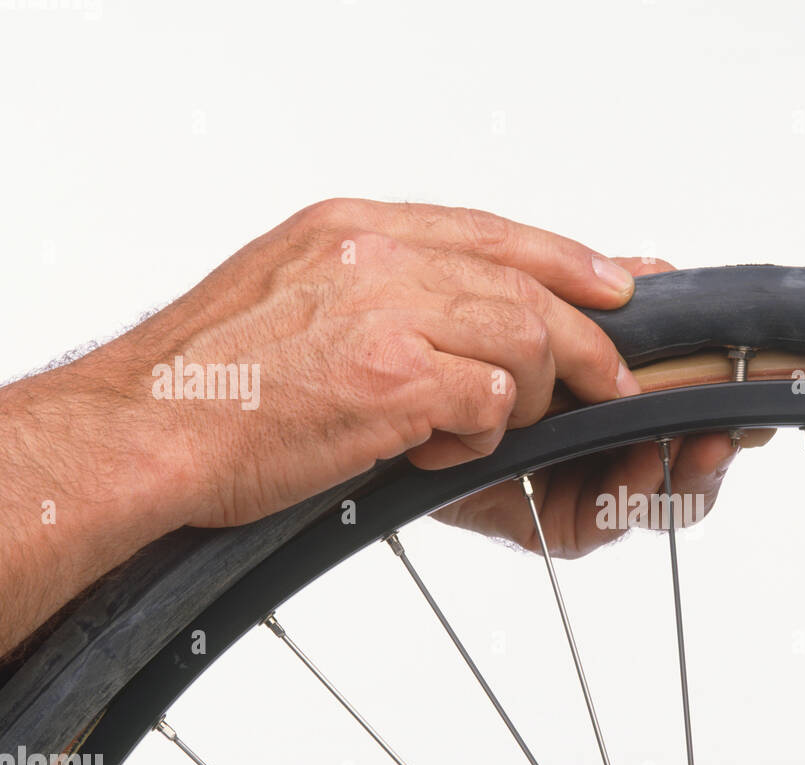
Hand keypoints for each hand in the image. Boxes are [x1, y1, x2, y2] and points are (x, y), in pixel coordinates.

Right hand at [100, 199, 649, 527]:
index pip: (491, 231)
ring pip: (522, 341)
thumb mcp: (292, 293)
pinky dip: (480, 438)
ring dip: (524, 398)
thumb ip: (378, 286)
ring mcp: (386, 314)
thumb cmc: (212, 380)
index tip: (618, 283)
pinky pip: (488, 401)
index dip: (567, 258)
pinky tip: (434, 453)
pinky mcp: (393, 380)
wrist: (146, 430)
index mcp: (355, 230)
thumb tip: (453, 304)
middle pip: (524, 285)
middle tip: (615, 381)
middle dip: (586, 340)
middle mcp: (376, 258)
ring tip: (483, 430)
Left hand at [432, 257, 749, 557]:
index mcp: (601, 396)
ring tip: (707, 442)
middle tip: (742, 422)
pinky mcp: (551, 522)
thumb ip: (595, 305)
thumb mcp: (532, 317)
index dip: (721, 393)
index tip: (756, 373)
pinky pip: (608, 518)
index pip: (679, 402)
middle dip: (717, 436)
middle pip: (682, 453)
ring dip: (690, 467)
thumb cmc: (442, 364)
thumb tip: (660, 272)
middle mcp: (597, 444)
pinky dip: (636, 493)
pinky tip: (649, 466)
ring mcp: (579, 486)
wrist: (371, 410)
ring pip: (660, 492)